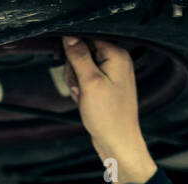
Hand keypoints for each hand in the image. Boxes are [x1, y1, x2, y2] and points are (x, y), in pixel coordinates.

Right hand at [62, 36, 156, 183]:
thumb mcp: (89, 82)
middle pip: (81, 53)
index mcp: (117, 55)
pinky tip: (87, 102)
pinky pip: (85, 82)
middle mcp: (116, 62)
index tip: (76, 71)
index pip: (86, 38)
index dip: (75, 54)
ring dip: (76, 84)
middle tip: (82, 88)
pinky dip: (81, 92)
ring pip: (80, 69)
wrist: (117, 143)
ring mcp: (111, 75)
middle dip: (75, 72)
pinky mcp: (105, 86)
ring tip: (85, 98)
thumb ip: (79, 56)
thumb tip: (69, 35)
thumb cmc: (108, 117)